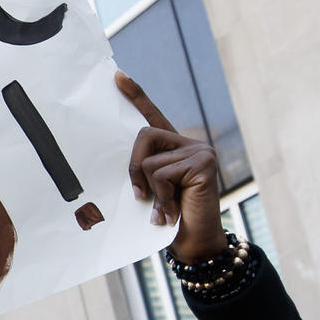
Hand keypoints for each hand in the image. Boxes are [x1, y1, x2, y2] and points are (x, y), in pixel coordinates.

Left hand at [120, 73, 225, 262]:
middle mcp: (188, 143)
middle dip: (133, 168)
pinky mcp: (203, 163)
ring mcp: (199, 151)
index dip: (136, 96)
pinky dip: (161, 197)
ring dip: (150, 189)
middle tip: (140, 196)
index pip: (152, 116)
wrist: (193, 243)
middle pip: (143, 136)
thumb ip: (141, 171)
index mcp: (173, 148)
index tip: (117, 76)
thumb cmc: (168, 219)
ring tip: (163, 208)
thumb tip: (121, 160)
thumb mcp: (149, 190)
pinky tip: (171, 212)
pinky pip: (161, 174)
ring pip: (150, 161)